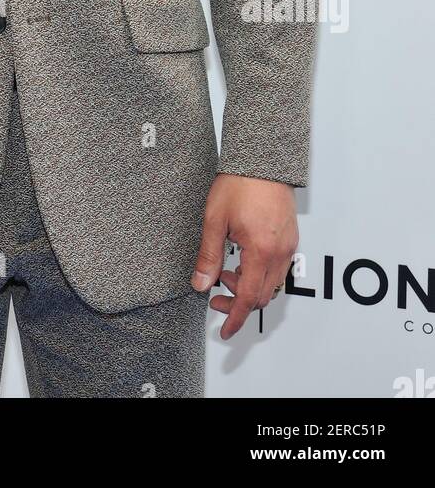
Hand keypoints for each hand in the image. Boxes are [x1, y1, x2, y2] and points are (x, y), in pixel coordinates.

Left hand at [190, 172, 297, 338]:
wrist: (262, 158)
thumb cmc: (239, 183)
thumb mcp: (214, 220)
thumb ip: (209, 256)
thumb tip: (201, 284)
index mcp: (261, 251)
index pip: (250, 298)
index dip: (236, 317)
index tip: (225, 330)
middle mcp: (280, 252)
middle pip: (263, 296)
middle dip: (239, 302)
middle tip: (216, 294)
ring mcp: (288, 245)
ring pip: (272, 283)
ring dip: (250, 287)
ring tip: (227, 271)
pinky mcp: (289, 237)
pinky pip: (278, 268)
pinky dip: (260, 273)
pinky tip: (241, 258)